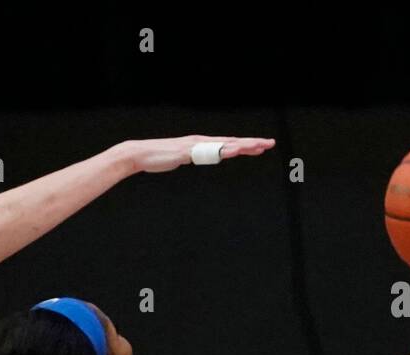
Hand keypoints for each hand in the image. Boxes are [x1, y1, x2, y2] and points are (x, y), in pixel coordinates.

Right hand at [125, 135, 275, 172]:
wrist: (139, 154)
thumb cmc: (158, 157)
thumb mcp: (181, 158)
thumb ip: (193, 156)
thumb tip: (201, 158)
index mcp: (200, 143)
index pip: (228, 143)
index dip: (246, 144)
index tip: (261, 146)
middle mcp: (200, 141)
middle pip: (231, 142)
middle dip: (251, 143)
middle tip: (269, 143)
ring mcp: (194, 145)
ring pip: (223, 145)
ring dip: (242, 145)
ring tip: (259, 146)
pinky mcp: (187, 151)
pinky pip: (207, 151)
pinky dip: (222, 150)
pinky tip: (234, 151)